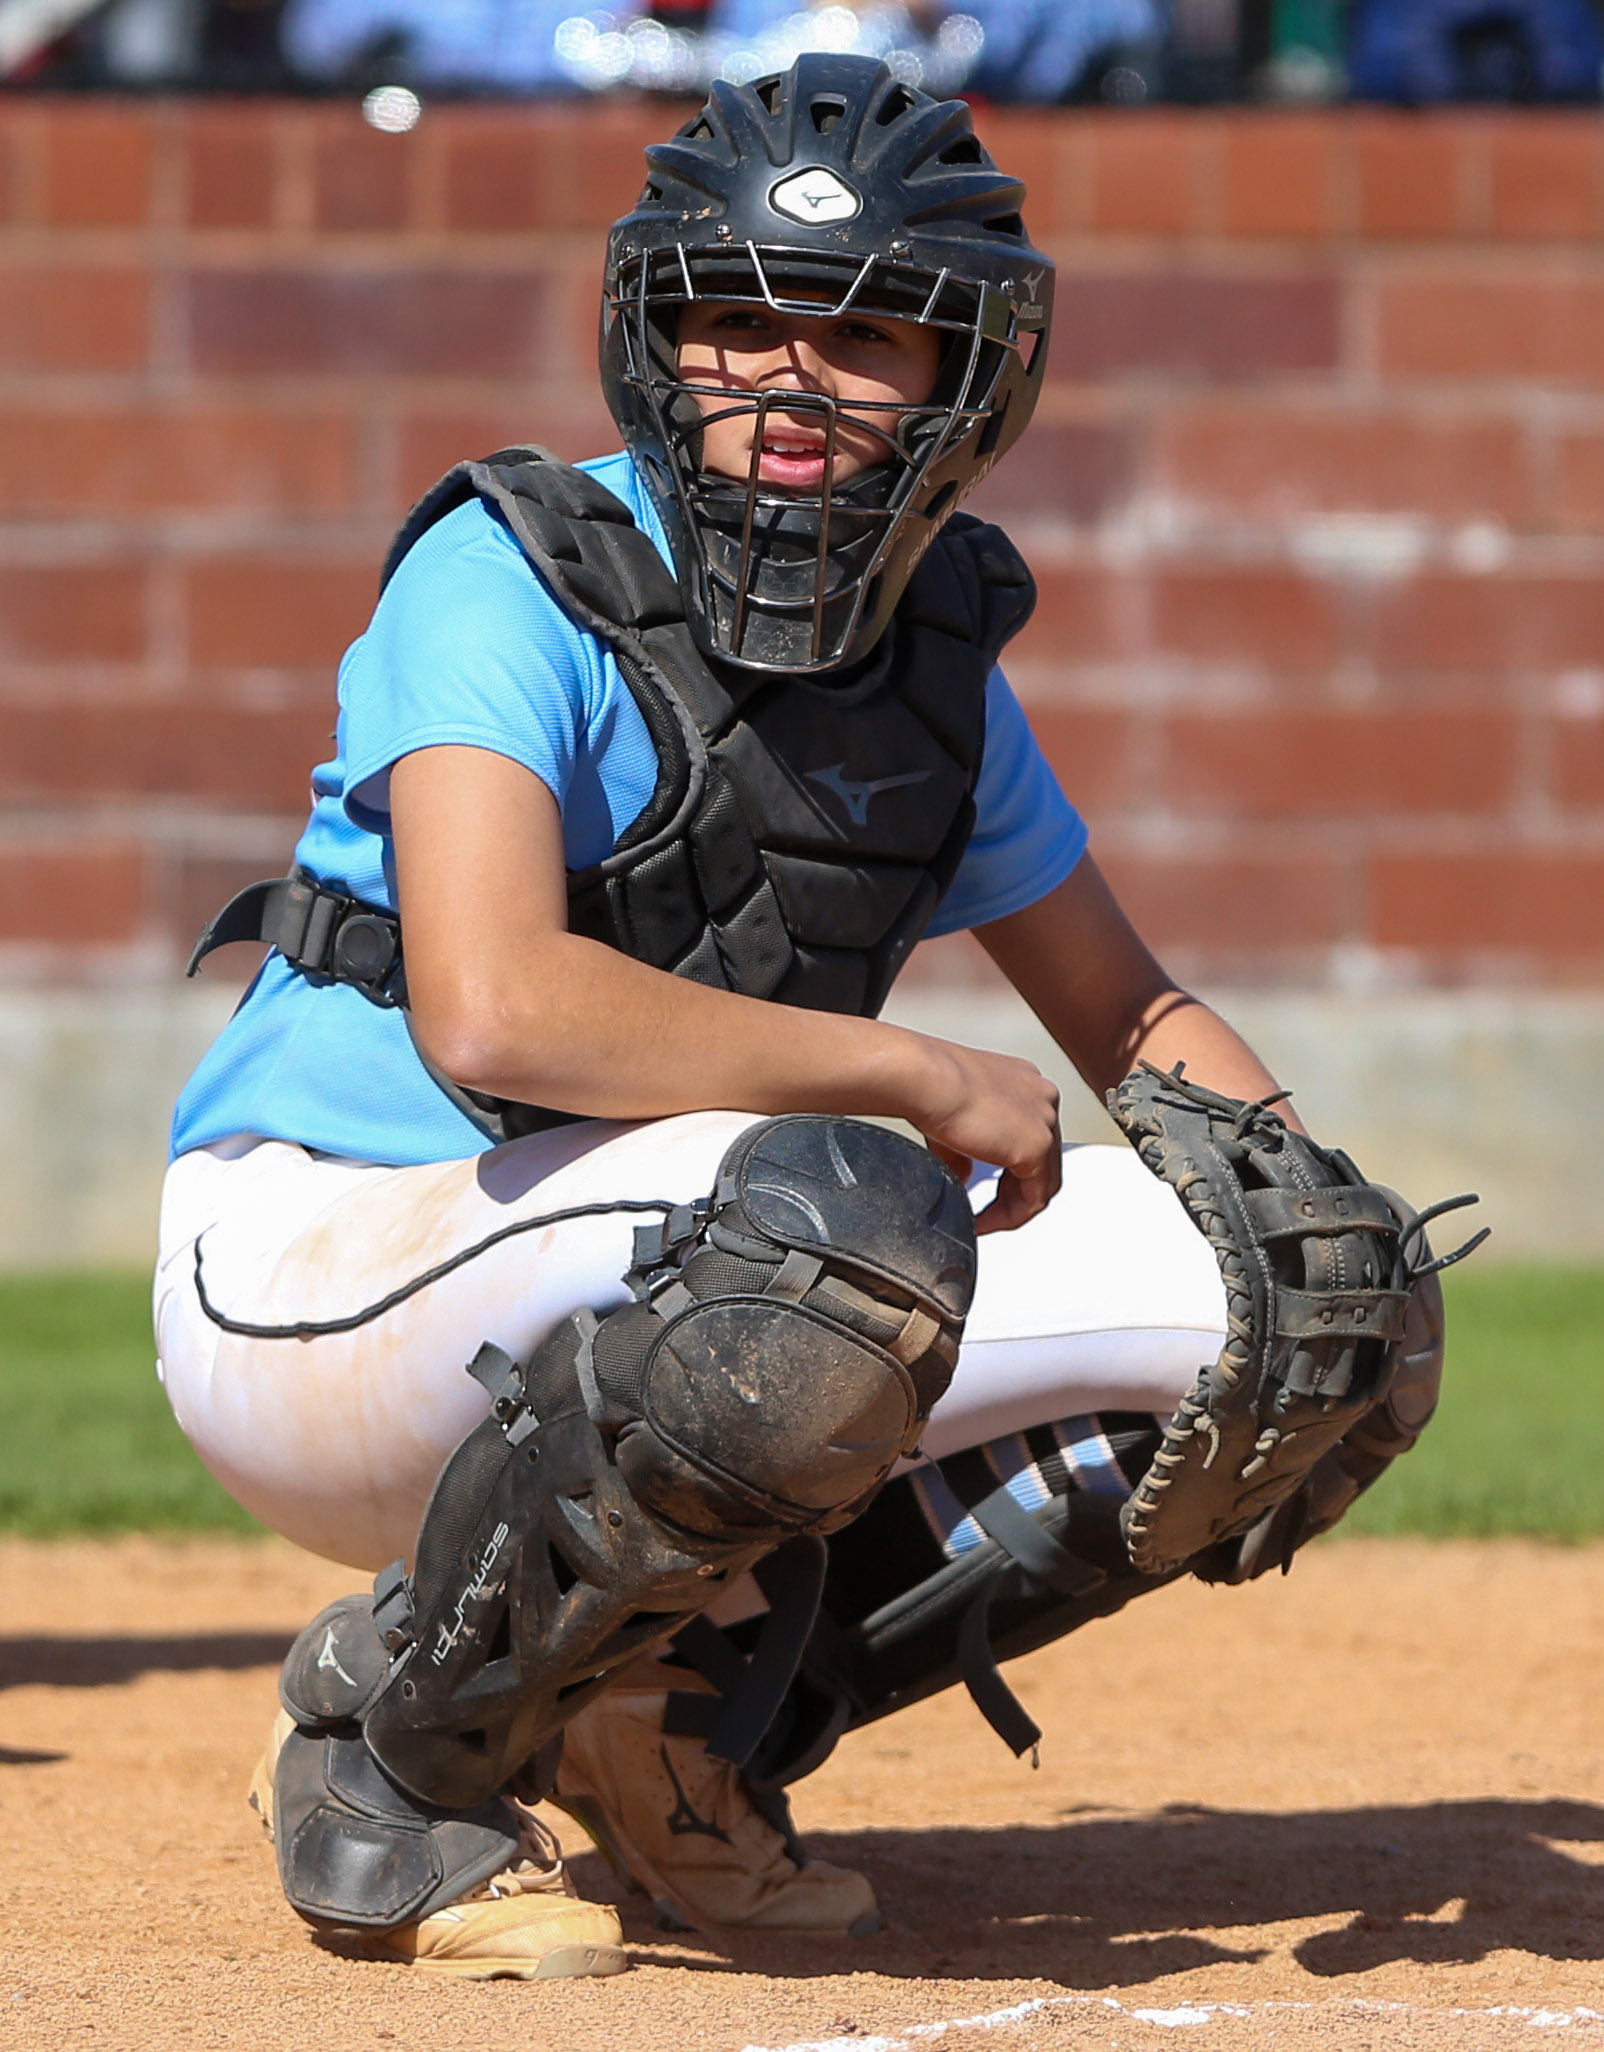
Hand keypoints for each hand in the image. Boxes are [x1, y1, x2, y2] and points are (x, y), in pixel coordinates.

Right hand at [905, 1038, 1062, 1234]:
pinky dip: (1011, 1215)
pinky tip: (985, 1221)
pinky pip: (1034, 1197)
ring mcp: (1045, 1121)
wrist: (925, 1078)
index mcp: (1024, 1083)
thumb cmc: (930, 1083)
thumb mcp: (954, 1121)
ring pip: (1044, 1181)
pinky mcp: (1037, 1145)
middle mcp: (1042, 1098)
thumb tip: (963, 1176)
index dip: (1010, 1169)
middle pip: (1043, 1160)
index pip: (1031, 1135)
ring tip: (985, 1221)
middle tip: (989, 1212)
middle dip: (1014, 1191)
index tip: (988, 1187)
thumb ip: (967, 1151)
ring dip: (1014, 1206)